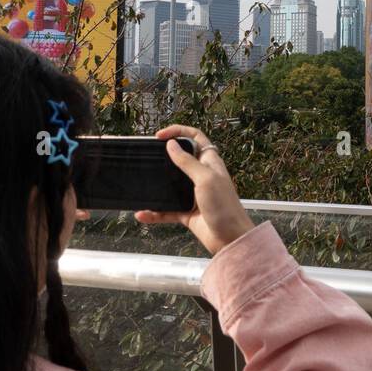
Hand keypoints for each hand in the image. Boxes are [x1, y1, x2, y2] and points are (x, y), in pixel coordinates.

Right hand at [134, 125, 254, 254]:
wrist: (230, 239)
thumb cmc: (225, 207)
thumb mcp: (205, 179)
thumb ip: (188, 162)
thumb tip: (172, 145)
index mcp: (210, 163)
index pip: (196, 138)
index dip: (179, 132)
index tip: (160, 135)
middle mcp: (201, 176)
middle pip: (180, 160)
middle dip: (164, 157)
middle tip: (147, 157)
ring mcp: (193, 194)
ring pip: (170, 185)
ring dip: (156, 186)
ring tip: (141, 184)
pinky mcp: (187, 212)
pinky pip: (166, 210)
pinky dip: (154, 212)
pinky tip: (142, 214)